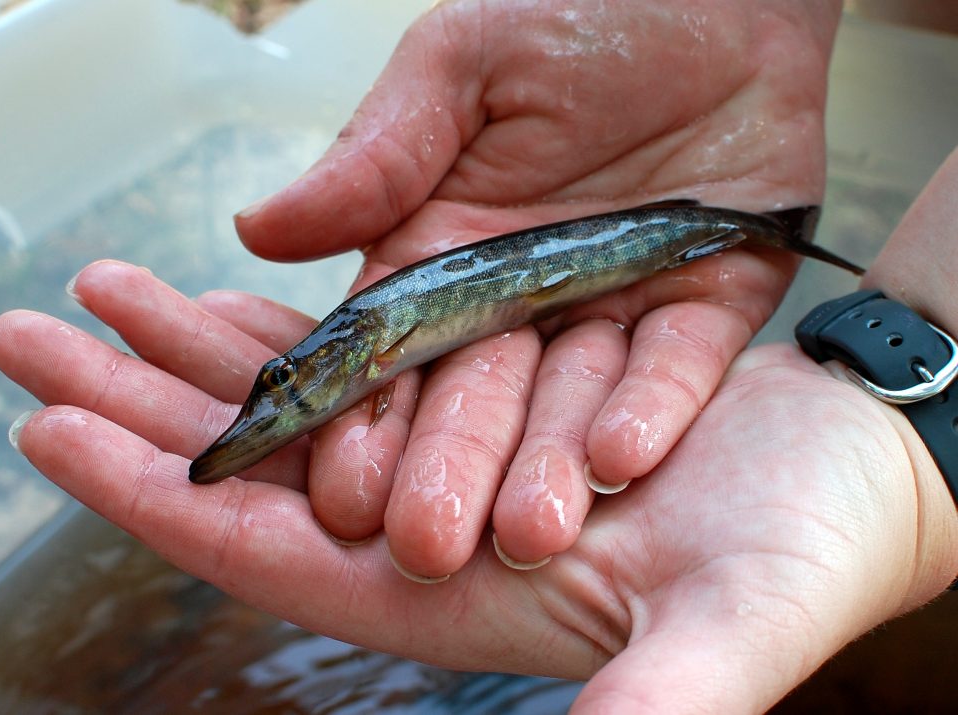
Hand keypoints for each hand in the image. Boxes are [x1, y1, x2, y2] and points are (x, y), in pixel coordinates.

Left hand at [0, 262, 955, 711]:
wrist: (855, 472)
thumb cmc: (813, 545)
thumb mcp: (740, 623)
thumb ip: (661, 701)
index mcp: (458, 594)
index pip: (271, 550)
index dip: (156, 496)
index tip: (51, 435)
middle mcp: (433, 529)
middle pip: (254, 466)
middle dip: (134, 404)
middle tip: (29, 336)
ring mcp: (453, 459)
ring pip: (295, 400)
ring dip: (196, 351)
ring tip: (106, 290)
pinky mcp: (487, 399)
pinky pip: (364, 360)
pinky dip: (293, 327)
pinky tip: (238, 298)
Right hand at [227, 0, 844, 576]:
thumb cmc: (575, 7)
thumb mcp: (460, 66)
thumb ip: (375, 155)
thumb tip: (257, 230)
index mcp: (446, 250)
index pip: (394, 351)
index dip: (367, 419)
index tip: (337, 488)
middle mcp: (523, 297)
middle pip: (481, 396)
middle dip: (453, 469)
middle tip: (424, 544)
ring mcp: (614, 308)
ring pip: (576, 400)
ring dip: (552, 464)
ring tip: (530, 530)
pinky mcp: (705, 306)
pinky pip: (680, 366)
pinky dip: (653, 408)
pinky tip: (621, 458)